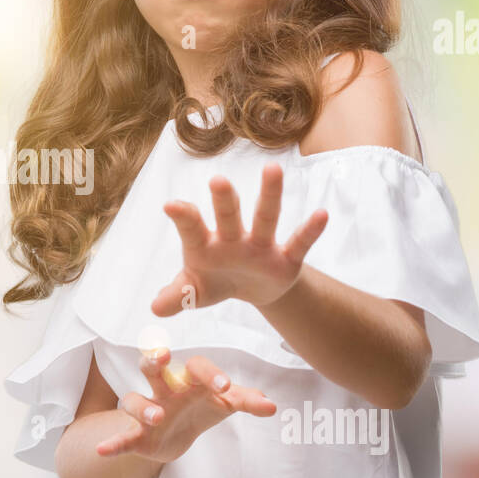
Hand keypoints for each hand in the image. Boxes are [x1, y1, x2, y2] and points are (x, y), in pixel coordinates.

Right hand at [95, 348, 276, 463]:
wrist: (181, 434)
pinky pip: (122, 437)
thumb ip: (246, 401)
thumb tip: (272, 406)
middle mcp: (164, 390)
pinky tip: (103, 450)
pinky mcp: (138, 435)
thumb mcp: (225, 403)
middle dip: (155, 360)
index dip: (210, 374)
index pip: (196, 367)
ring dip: (142, 406)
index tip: (226, 386)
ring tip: (156, 416)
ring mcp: (148, 411)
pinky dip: (112, 443)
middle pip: (153, 368)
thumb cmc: (203, 407)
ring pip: (135, 400)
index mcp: (187, 380)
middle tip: (163, 356)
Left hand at [151, 167, 327, 314]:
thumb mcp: (195, 293)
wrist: (251, 289)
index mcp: (205, 245)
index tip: (171, 205)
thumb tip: (155, 308)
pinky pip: (299, 243)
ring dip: (269, 195)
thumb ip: (177, 298)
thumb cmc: (215, 281)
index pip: (192, 228)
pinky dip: (310, 230)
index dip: (183, 217)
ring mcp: (261, 246)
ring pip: (265, 217)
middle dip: (224, 200)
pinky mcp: (286, 258)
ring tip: (273, 169)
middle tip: (217, 181)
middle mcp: (233, 239)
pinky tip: (322, 214)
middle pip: (228, 216)